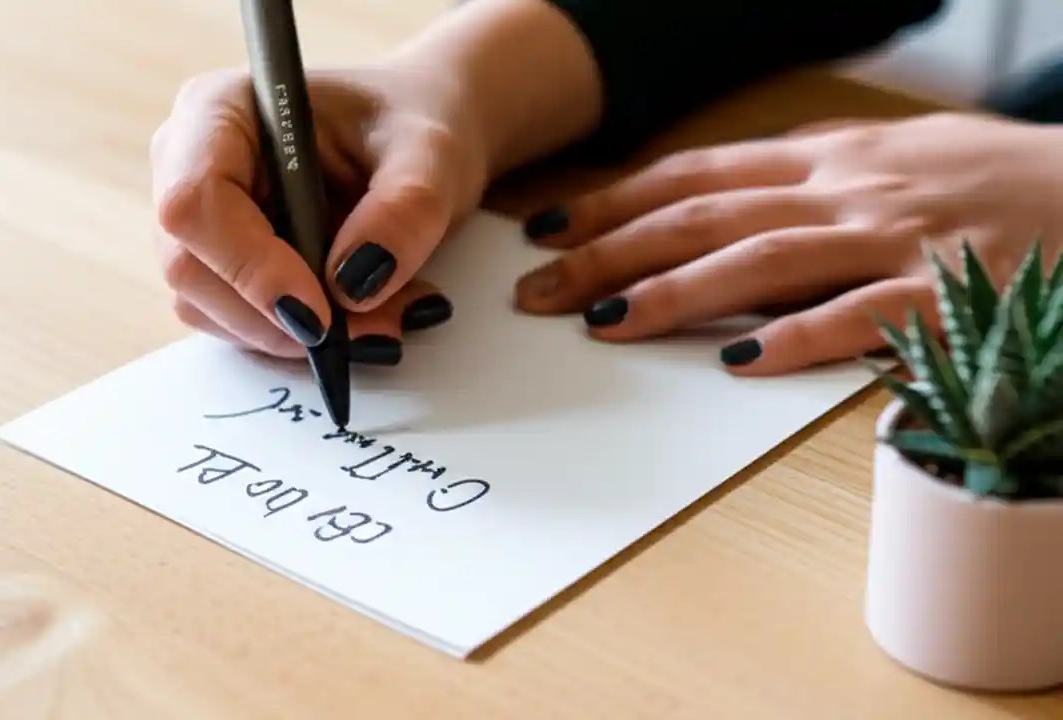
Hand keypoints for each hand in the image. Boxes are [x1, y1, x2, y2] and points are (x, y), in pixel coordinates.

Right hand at [149, 0, 601, 365]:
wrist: (417, 146)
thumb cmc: (413, 123)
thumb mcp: (431, 156)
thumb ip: (404, 211)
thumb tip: (352, 286)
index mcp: (222, 108)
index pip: (195, 201)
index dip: (250, 266)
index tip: (318, 313)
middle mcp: (189, 162)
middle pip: (189, 266)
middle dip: (278, 316)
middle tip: (371, 329)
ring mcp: (199, 221)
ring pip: (208, 307)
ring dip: (294, 335)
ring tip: (384, 316)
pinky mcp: (220, 267)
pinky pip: (236, 323)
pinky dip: (299, 337)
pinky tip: (361, 316)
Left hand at [514, 113, 1062, 374]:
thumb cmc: (997, 177)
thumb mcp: (898, 151)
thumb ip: (816, 167)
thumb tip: (735, 182)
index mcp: (829, 160)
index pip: (696, 175)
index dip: (616, 202)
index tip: (549, 229)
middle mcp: (846, 191)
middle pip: (704, 218)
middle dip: (612, 253)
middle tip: (539, 290)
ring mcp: (894, 238)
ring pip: (763, 259)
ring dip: (676, 292)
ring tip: (605, 321)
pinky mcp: (946, 291)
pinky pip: (862, 316)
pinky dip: (797, 337)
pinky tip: (739, 363)